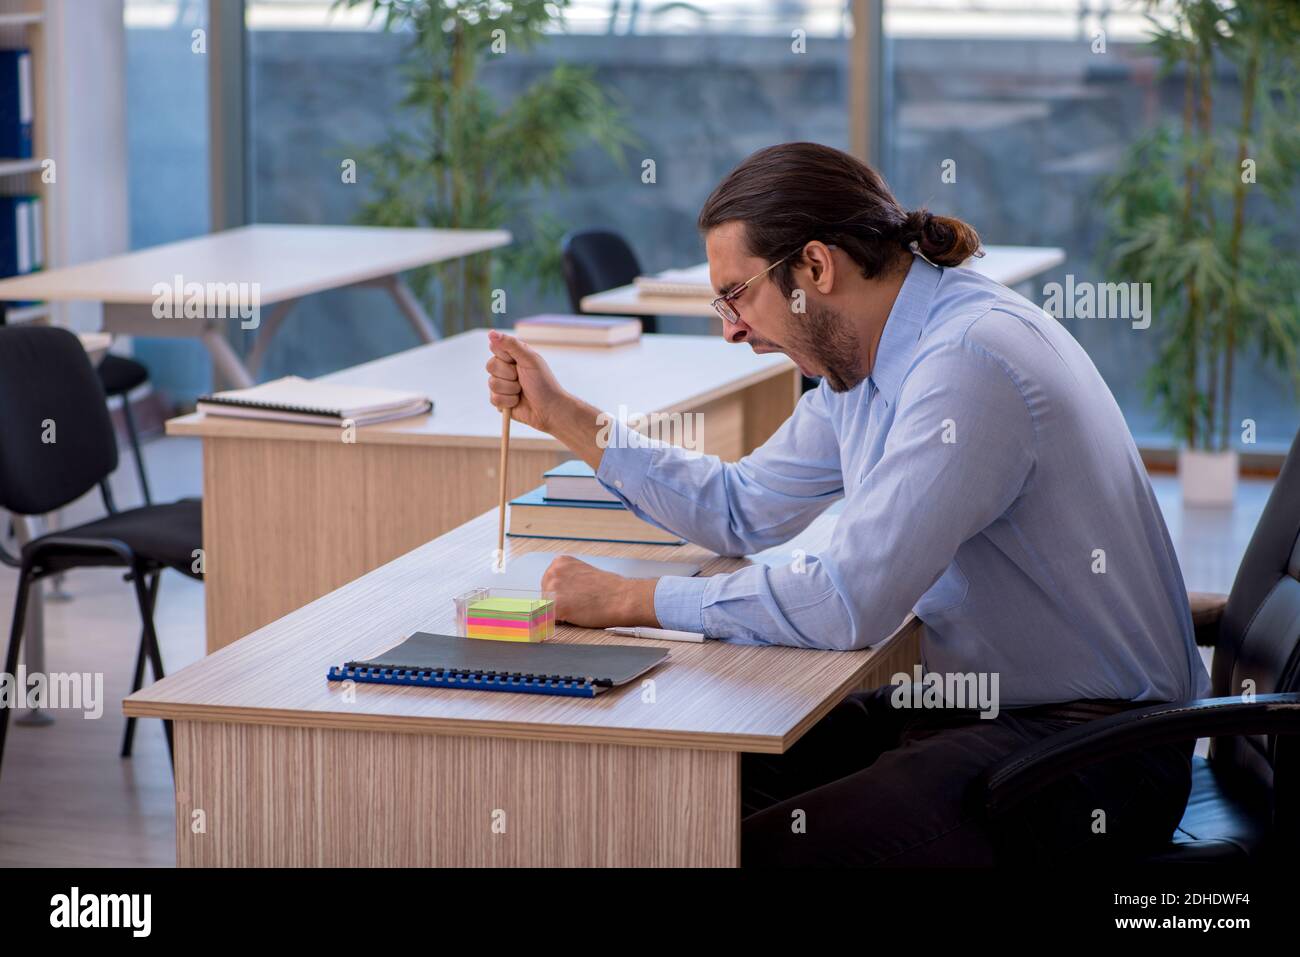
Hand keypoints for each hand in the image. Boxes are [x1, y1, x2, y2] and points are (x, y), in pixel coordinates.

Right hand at [486, 330, 567, 432]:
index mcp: (513, 355)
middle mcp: (506, 369)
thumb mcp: (530, 359)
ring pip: (492, 384)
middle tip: (522, 378)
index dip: (505, 356)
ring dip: (510, 389)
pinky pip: (494, 399)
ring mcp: (502, 385)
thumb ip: (511, 345)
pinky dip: (509, 401)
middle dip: (509, 374)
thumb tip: (491, 332)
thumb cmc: (544, 383)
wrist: (550, 409)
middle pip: (490, 366)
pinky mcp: (500, 401)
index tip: (518, 362)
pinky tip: (518, 401)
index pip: (495, 347)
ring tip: (522, 391)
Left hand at [540, 555, 658, 628]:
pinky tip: (576, 617)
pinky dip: (560, 624)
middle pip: (544, 597)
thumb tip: (560, 592)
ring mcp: (553, 588)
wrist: (623, 598)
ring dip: (560, 614)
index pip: (549, 584)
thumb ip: (568, 580)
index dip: (562, 595)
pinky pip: (549, 622)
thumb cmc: (610, 589)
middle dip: (558, 604)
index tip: (574, 598)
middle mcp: (553, 571)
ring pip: (546, 610)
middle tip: (580, 605)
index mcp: (560, 562)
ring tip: (580, 609)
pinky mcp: (555, 605)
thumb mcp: (584, 574)